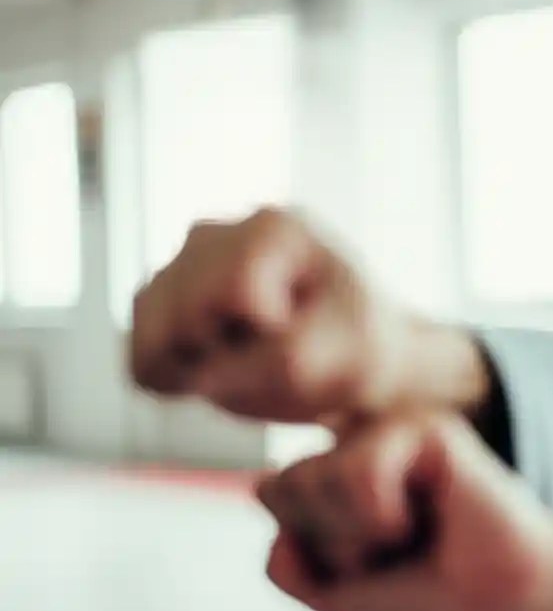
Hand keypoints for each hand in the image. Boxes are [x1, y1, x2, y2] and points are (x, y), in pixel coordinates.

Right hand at [129, 208, 486, 423]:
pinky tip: (220, 367)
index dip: (266, 332)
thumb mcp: (349, 353)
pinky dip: (178, 381)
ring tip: (249, 357)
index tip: (302, 328)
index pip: (237, 293)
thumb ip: (285, 358)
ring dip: (201, 370)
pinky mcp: (156, 305)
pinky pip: (140, 363)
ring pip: (153, 340)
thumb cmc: (355, 349)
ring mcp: (177, 268)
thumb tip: (204, 377)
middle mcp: (215, 234)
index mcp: (275, 228)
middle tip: (275, 349)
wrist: (346, 361)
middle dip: (231, 353)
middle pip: (188, 317)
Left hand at [255, 412, 552, 610]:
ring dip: (357, 534)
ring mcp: (393, 430)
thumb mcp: (336, 594)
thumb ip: (284, 559)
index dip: (313, 548)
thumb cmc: (435, 594)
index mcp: (344, 474)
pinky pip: (357, 471)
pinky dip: (383, 514)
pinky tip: (429, 515)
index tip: (372, 562)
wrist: (505, 596)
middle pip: (280, 485)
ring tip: (412, 534)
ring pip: (312, 476)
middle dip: (329, 542)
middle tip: (394, 551)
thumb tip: (263, 486)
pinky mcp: (424, 427)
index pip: (273, 495)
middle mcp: (364, 442)